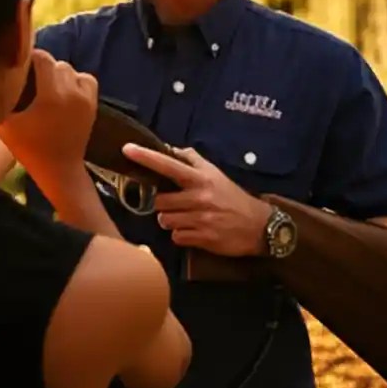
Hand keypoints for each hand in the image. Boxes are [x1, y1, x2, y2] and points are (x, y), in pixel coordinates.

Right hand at [0, 49, 97, 180]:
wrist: (60, 169)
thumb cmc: (29, 148)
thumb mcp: (6, 124)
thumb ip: (2, 97)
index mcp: (51, 95)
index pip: (42, 58)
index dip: (28, 59)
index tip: (19, 69)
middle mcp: (72, 92)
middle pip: (56, 63)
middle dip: (42, 69)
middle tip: (30, 81)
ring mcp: (86, 98)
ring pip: (71, 70)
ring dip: (58, 75)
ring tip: (46, 88)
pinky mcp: (93, 104)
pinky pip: (85, 79)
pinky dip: (74, 81)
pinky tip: (62, 92)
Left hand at [121, 144, 271, 256]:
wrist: (259, 226)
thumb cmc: (233, 197)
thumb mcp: (216, 174)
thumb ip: (193, 160)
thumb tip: (171, 149)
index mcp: (201, 179)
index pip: (168, 165)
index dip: (146, 157)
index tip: (127, 149)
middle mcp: (200, 197)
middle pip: (160, 200)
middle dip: (164, 204)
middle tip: (176, 204)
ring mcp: (201, 219)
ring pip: (165, 220)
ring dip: (171, 220)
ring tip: (187, 218)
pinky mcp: (203, 238)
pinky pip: (176, 237)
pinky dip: (181, 235)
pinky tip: (194, 231)